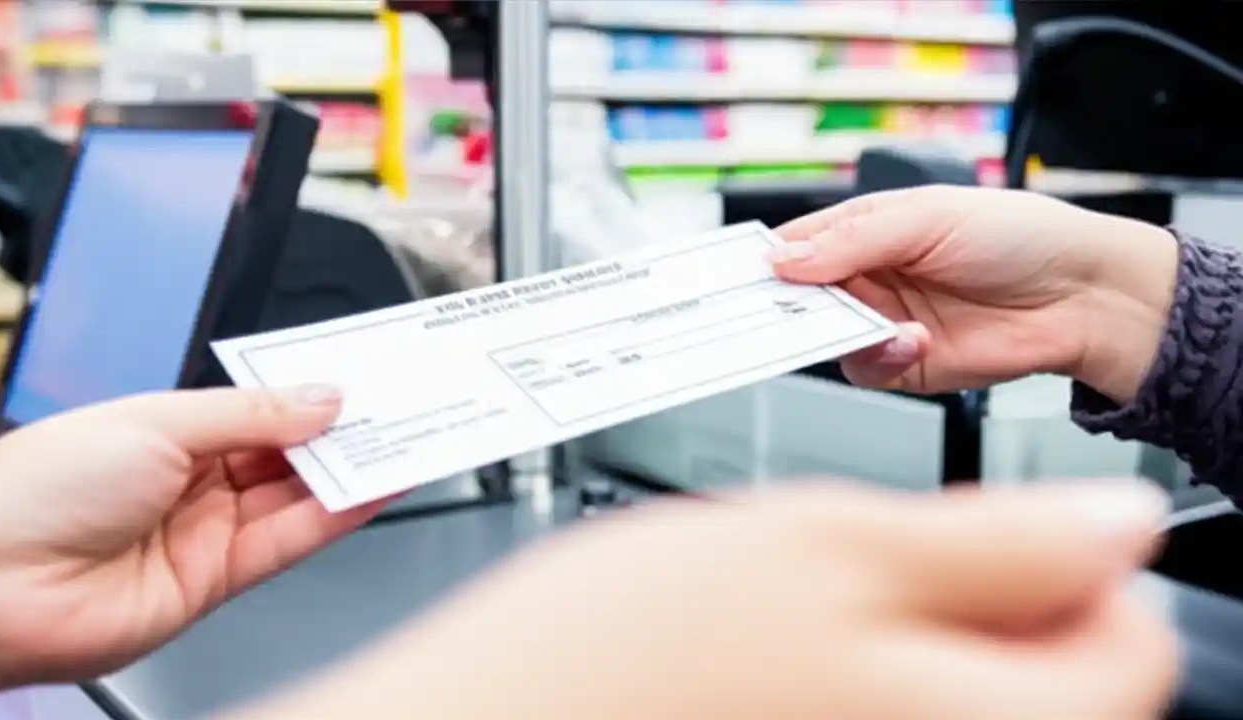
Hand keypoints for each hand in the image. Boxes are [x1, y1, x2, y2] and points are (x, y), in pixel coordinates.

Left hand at [0, 387, 383, 699]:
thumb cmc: (38, 490)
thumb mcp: (158, 421)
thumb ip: (252, 415)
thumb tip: (321, 398)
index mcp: (167, 427)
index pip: (260, 405)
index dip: (311, 393)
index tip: (362, 377)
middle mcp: (190, 478)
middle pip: (286, 450)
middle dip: (343, 429)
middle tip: (397, 406)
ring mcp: (206, 528)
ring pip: (297, 494)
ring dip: (352, 469)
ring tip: (403, 440)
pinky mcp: (218, 578)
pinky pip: (292, 539)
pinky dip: (338, 515)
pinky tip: (373, 488)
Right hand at [246, 480, 1177, 719]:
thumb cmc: (614, 654)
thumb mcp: (820, 546)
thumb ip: (995, 544)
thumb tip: (1119, 524)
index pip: (1130, 648)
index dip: (1070, 559)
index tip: (994, 520)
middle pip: (1048, 680)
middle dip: (981, 591)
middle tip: (866, 553)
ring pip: (952, 691)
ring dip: (908, 622)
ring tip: (799, 595)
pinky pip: (879, 716)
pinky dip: (854, 668)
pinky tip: (775, 642)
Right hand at [770, 186, 1179, 402]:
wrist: (1085, 297)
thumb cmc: (1021, 236)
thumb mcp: (928, 217)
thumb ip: (853, 241)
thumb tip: (785, 257)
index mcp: (868, 229)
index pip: (798, 244)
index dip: (768, 258)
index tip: (741, 274)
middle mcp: (870, 277)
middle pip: (800, 296)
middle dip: (788, 304)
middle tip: (781, 309)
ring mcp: (886, 321)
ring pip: (826, 337)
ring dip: (842, 332)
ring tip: (879, 321)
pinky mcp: (908, 365)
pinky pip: (865, 369)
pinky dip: (881, 358)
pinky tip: (914, 341)